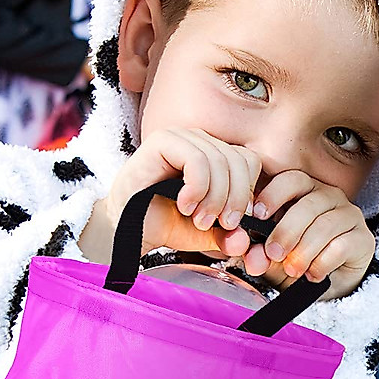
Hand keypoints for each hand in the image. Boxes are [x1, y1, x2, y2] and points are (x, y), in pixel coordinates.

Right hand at [80, 129, 260, 262]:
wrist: (128, 229)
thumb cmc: (166, 224)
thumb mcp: (208, 233)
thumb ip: (230, 235)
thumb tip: (244, 241)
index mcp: (216, 154)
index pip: (250, 161)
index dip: (248, 192)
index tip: (234, 221)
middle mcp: (200, 140)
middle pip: (239, 161)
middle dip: (235, 199)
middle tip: (221, 225)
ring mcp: (182, 137)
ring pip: (220, 161)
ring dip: (214, 198)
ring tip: (198, 219)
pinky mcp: (162, 141)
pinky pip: (197, 160)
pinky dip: (197, 189)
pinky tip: (184, 206)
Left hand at [241, 170, 374, 300]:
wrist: (327, 287)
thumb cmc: (297, 261)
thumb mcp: (272, 258)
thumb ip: (260, 255)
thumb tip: (253, 258)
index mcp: (305, 191)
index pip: (292, 180)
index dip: (273, 195)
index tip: (257, 216)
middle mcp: (330, 197)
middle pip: (308, 204)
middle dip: (287, 231)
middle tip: (273, 253)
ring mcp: (349, 216)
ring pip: (325, 226)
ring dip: (304, 251)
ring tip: (293, 270)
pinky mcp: (363, 238)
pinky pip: (341, 246)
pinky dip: (322, 263)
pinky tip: (313, 274)